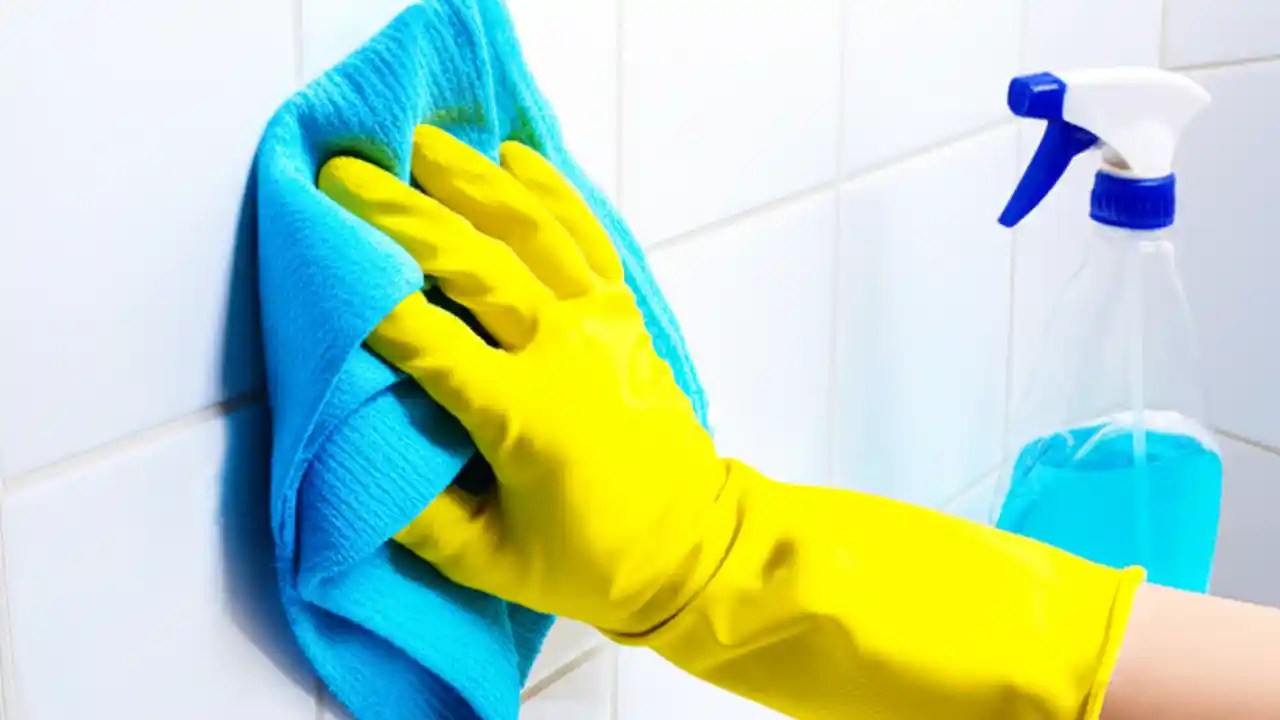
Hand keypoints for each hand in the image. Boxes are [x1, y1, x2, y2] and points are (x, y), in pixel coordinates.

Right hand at [319, 127, 734, 634]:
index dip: (368, 301)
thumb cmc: (591, 561)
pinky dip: (552, 191)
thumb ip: (413, 513)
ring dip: (474, 179)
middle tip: (347, 174)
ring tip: (422, 141)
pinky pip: (588, 236)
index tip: (320, 254)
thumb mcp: (486, 560)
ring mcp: (602, 323)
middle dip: (405, 213)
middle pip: (475, 262)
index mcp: (521, 414)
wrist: (694, 547)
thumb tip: (348, 461)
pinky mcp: (626, 313)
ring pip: (533, 230)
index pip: (426, 341)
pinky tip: (516, 157)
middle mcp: (563, 351)